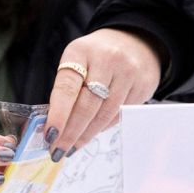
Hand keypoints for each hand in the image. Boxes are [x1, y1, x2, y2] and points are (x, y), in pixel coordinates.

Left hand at [43, 28, 160, 160]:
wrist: (135, 42)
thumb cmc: (96, 57)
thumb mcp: (77, 61)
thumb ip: (66, 89)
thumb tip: (54, 128)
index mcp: (81, 51)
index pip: (67, 88)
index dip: (58, 115)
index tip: (50, 136)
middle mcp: (106, 59)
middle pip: (87, 105)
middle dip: (70, 132)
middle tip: (58, 150)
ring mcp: (128, 72)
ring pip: (105, 114)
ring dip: (86, 135)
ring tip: (71, 147)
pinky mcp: (143, 85)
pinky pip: (120, 114)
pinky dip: (103, 127)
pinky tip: (92, 133)